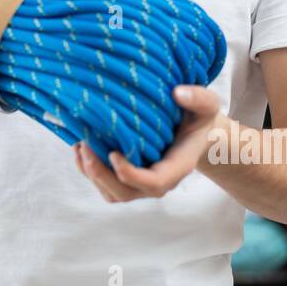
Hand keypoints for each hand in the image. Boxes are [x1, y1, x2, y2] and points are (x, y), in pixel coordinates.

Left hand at [74, 85, 222, 201]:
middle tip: (84, 147)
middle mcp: (157, 181)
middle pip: (125, 193)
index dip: (130, 173)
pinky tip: (80, 146)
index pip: (154, 182)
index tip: (112, 153)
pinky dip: (88, 170)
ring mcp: (140, 183)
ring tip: (79, 145)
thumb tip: (177, 93)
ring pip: (111, 192)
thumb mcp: (207, 105)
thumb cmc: (198, 118)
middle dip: (101, 175)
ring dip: (91, 173)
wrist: (194, 132)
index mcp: (178, 167)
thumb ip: (199, 98)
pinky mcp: (127, 179)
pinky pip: (104, 185)